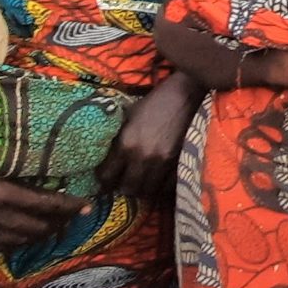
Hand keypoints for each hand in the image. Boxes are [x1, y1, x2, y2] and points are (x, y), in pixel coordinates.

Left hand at [97, 74, 199, 199]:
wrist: (184, 95)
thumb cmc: (154, 103)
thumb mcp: (128, 116)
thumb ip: (118, 137)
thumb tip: (105, 153)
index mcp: (126, 143)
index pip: (107, 176)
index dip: (103, 180)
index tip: (104, 178)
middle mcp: (142, 157)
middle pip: (127, 188)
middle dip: (122, 187)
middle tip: (122, 182)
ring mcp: (162, 162)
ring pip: (147, 191)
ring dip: (141, 189)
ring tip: (140, 182)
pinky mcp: (179, 164)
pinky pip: (165, 187)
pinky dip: (159, 187)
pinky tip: (156, 179)